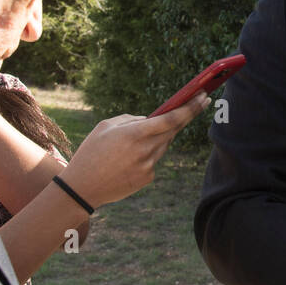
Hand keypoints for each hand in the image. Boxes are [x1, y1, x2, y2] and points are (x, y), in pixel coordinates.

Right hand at [59, 94, 209, 208]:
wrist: (82, 188)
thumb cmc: (91, 152)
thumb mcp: (105, 127)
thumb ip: (131, 119)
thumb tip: (151, 119)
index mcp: (135, 133)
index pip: (172, 119)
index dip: (190, 108)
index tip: (203, 97)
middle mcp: (146, 150)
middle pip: (173, 131)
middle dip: (186, 116)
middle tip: (199, 102)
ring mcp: (148, 166)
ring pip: (163, 145)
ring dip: (160, 137)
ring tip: (138, 138)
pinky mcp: (147, 178)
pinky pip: (154, 159)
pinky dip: (147, 154)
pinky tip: (128, 159)